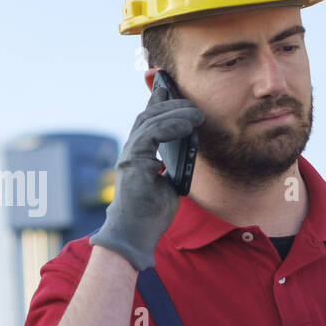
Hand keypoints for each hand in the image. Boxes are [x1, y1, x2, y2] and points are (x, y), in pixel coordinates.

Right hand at [89, 80, 204, 271]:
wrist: (134, 237)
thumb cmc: (149, 216)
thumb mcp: (168, 186)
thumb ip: (173, 167)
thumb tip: (187, 150)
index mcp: (138, 156)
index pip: (148, 123)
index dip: (158, 103)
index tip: (170, 88)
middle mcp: (131, 152)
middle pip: (147, 116)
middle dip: (167, 101)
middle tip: (189, 98)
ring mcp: (129, 156)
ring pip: (150, 121)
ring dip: (175, 112)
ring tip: (196, 112)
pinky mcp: (133, 162)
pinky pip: (152, 134)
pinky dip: (170, 126)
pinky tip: (187, 125)